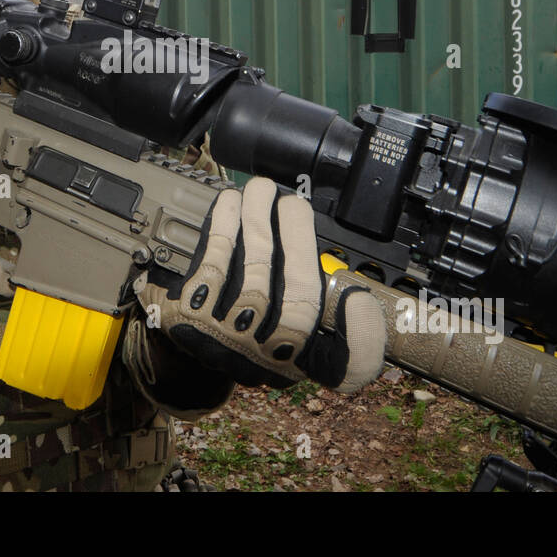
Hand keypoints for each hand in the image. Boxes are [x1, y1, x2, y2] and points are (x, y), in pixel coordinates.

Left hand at [138, 176, 384, 391]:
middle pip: (297, 302)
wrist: (199, 345)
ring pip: (255, 272)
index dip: (361, 337)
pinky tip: (230, 203)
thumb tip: (357, 295)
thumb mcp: (303, 336)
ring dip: (259, 222)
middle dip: (298, 241)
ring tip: (261, 190)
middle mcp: (268, 358)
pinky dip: (224, 228)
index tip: (360, 296)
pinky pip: (214, 264)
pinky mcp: (194, 317)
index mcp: (302, 361)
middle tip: (295, 203)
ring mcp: (229, 339)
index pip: (345, 366)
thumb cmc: (259, 330)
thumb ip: (338, 322)